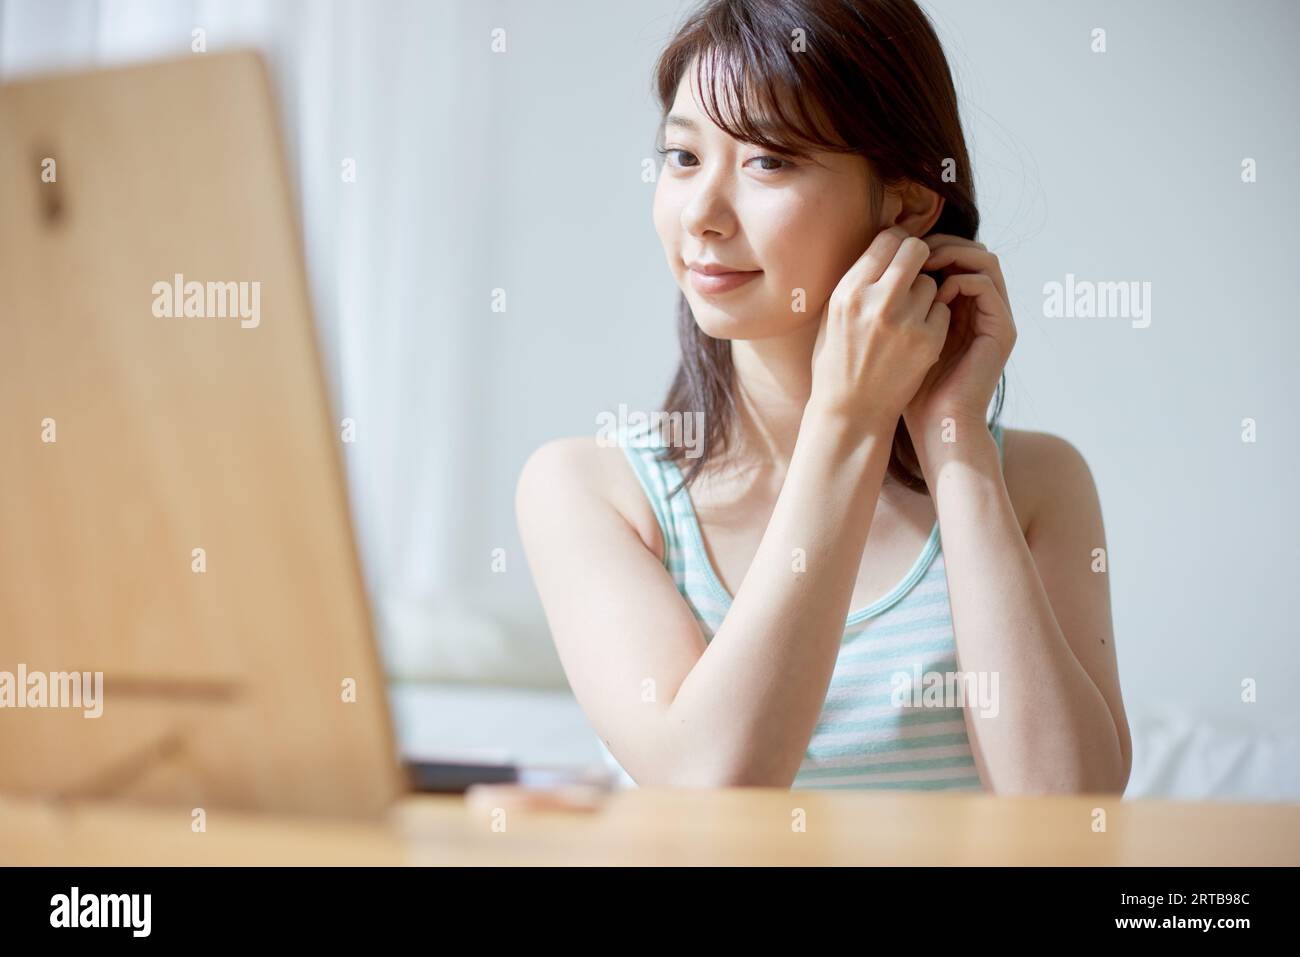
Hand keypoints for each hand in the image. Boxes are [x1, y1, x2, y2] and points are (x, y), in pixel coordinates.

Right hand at [809, 226, 950, 436]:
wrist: (851, 412)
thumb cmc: (837, 363)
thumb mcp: (832, 317)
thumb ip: (857, 282)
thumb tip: (883, 247)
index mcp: (848, 293)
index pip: (886, 240)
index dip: (897, 243)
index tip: (898, 254)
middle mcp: (876, 302)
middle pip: (915, 250)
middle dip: (918, 257)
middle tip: (913, 272)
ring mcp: (906, 322)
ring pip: (931, 282)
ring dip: (924, 293)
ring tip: (907, 316)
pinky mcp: (929, 342)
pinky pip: (942, 310)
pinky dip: (933, 319)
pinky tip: (916, 336)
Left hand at [901, 235, 1016, 462]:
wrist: (936, 425)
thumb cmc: (907, 388)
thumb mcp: (897, 338)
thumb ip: (897, 305)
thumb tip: (875, 266)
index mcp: (960, 307)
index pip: (954, 255)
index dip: (929, 244)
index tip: (899, 249)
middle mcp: (982, 309)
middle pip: (973, 250)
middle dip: (943, 242)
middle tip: (915, 248)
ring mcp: (995, 319)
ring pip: (985, 261)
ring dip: (954, 253)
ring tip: (925, 263)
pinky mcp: (1002, 332)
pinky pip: (987, 286)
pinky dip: (961, 279)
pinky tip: (936, 292)